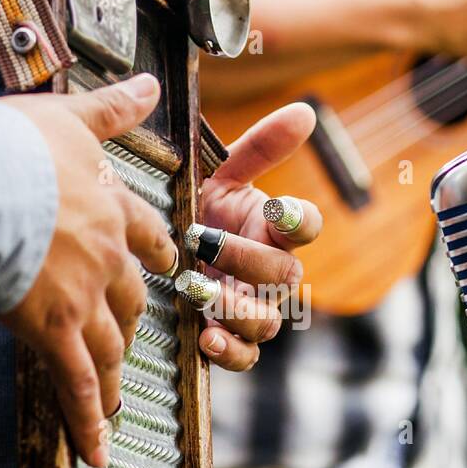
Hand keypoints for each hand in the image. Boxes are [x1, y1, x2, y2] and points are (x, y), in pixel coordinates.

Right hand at [0, 74, 176, 467]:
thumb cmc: (8, 145)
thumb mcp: (67, 114)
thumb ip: (111, 105)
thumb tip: (150, 82)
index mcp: (109, 207)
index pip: (145, 235)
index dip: (156, 253)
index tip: (164, 263)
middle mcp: (106, 257)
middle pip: (130, 298)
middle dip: (133, 319)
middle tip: (134, 336)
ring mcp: (83, 298)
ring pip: (110, 346)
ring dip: (116, 376)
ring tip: (120, 403)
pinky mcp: (53, 331)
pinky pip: (78, 386)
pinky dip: (89, 421)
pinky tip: (99, 452)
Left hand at [190, 103, 320, 371]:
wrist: (160, 250)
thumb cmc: (199, 209)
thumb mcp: (222, 174)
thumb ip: (260, 147)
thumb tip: (305, 111)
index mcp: (273, 229)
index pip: (306, 225)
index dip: (298, 221)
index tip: (277, 210)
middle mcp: (271, 271)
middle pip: (283, 275)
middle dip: (245, 259)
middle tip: (202, 240)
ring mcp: (254, 308)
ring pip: (267, 321)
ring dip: (236, 307)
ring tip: (200, 291)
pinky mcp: (231, 338)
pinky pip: (245, 356)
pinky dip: (230, 350)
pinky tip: (207, 337)